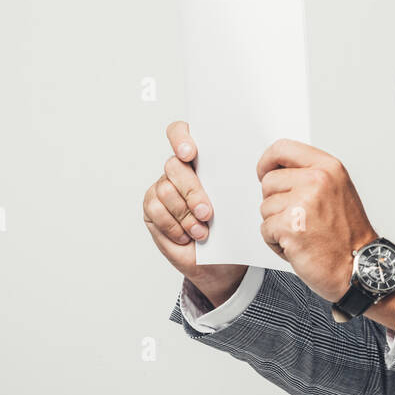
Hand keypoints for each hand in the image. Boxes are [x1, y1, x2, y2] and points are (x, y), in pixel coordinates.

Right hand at [142, 121, 246, 305]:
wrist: (222, 263)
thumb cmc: (232, 229)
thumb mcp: (238, 202)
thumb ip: (232, 180)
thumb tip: (242, 164)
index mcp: (202, 160)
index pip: (181, 132)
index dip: (180, 137)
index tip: (189, 153)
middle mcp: (179, 171)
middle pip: (174, 165)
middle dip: (191, 190)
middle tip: (206, 212)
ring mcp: (163, 188)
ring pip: (165, 189)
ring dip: (185, 214)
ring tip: (202, 231)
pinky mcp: (152, 208)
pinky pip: (155, 209)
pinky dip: (173, 225)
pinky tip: (187, 236)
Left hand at [257, 138, 376, 301]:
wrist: (358, 268)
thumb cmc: (348, 236)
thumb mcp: (337, 191)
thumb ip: (311, 175)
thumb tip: (279, 170)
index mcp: (328, 168)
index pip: (283, 149)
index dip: (267, 162)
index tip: (264, 172)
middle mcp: (317, 180)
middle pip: (268, 182)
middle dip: (276, 202)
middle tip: (299, 218)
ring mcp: (303, 202)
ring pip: (265, 207)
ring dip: (277, 224)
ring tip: (303, 233)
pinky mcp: (290, 226)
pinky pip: (265, 229)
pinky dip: (276, 242)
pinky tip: (298, 246)